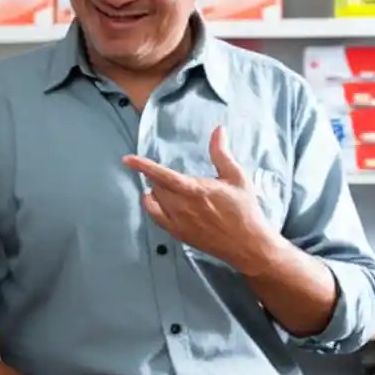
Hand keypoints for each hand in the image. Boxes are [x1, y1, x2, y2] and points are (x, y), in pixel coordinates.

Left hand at [122, 126, 279, 273]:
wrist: (247, 244)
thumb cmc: (244, 209)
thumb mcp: (236, 177)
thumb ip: (222, 153)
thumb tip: (218, 130)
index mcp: (195, 190)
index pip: (162, 175)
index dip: (143, 166)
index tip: (127, 159)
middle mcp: (182, 207)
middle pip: (156, 186)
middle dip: (159, 177)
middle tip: (175, 176)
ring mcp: (177, 222)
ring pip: (153, 200)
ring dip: (157, 191)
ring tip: (170, 188)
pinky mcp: (177, 234)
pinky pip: (154, 216)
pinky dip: (153, 206)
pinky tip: (162, 202)